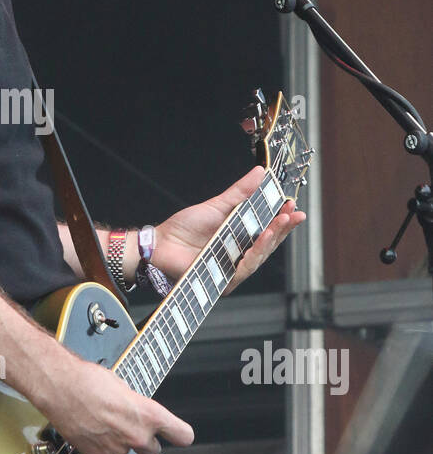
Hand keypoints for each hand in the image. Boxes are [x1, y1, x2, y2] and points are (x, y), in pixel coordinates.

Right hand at [43, 355, 193, 453]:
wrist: (59, 387)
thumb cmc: (88, 380)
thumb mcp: (122, 385)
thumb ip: (136, 405)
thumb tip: (135, 411)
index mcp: (149, 415)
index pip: (183, 435)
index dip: (179, 434)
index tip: (177, 434)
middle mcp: (137, 436)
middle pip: (154, 450)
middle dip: (145, 440)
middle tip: (131, 426)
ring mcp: (117, 449)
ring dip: (120, 443)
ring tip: (104, 425)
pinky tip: (100, 445)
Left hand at [153, 165, 305, 292]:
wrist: (160, 243)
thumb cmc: (185, 227)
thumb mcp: (218, 205)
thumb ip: (241, 192)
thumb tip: (261, 172)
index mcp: (241, 238)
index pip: (268, 230)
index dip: (283, 219)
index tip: (293, 205)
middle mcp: (239, 255)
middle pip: (268, 244)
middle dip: (283, 229)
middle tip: (293, 214)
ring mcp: (232, 269)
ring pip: (258, 257)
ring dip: (271, 240)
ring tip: (279, 225)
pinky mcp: (223, 280)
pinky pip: (242, 270)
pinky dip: (252, 256)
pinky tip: (260, 243)